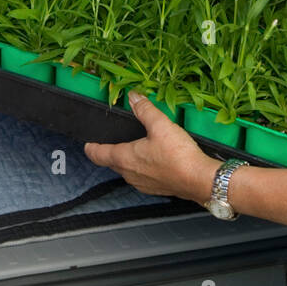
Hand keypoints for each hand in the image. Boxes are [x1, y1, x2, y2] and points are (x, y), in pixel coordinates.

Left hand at [84, 91, 218, 203]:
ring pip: (128, 171)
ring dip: (127, 161)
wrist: (199, 180)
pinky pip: (142, 177)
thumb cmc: (178, 155)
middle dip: (109, 154)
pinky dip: (142, 168)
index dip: (92, 148)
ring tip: (133, 149)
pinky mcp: (156, 188)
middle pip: (113, 163)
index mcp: (125, 158)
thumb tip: (133, 96)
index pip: (99, 155)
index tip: (88, 145)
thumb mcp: (160, 125)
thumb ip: (145, 110)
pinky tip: (153, 161)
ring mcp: (143, 184)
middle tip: (109, 144)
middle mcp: (130, 174)